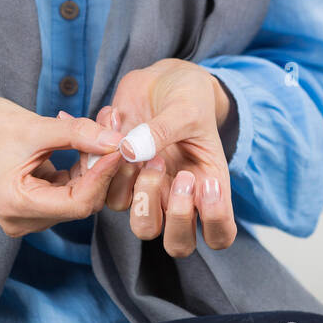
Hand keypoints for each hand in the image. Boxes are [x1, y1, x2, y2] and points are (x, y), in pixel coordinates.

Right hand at [0, 93, 125, 237]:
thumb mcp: (36, 126)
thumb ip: (78, 135)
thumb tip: (118, 141)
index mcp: (16, 206)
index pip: (78, 203)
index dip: (102, 175)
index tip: (120, 145)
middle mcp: (22, 220)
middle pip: (81, 201)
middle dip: (101, 165)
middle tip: (114, 128)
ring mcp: (28, 216)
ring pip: (79, 195)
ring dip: (94, 162)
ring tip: (102, 126)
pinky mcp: (35, 206)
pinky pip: (70, 190)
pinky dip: (81, 166)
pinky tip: (85, 140)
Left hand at [64, 58, 236, 256]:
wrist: (161, 79)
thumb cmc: (187, 96)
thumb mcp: (185, 108)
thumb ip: (163, 130)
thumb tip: (131, 150)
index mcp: (209, 185)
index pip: (219, 233)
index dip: (214, 221)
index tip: (202, 182)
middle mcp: (179, 197)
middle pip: (177, 244)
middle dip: (174, 216)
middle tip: (171, 171)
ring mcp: (148, 190)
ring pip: (139, 222)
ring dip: (135, 186)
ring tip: (135, 141)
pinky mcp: (119, 177)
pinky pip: (104, 188)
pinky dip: (103, 157)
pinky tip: (114, 118)